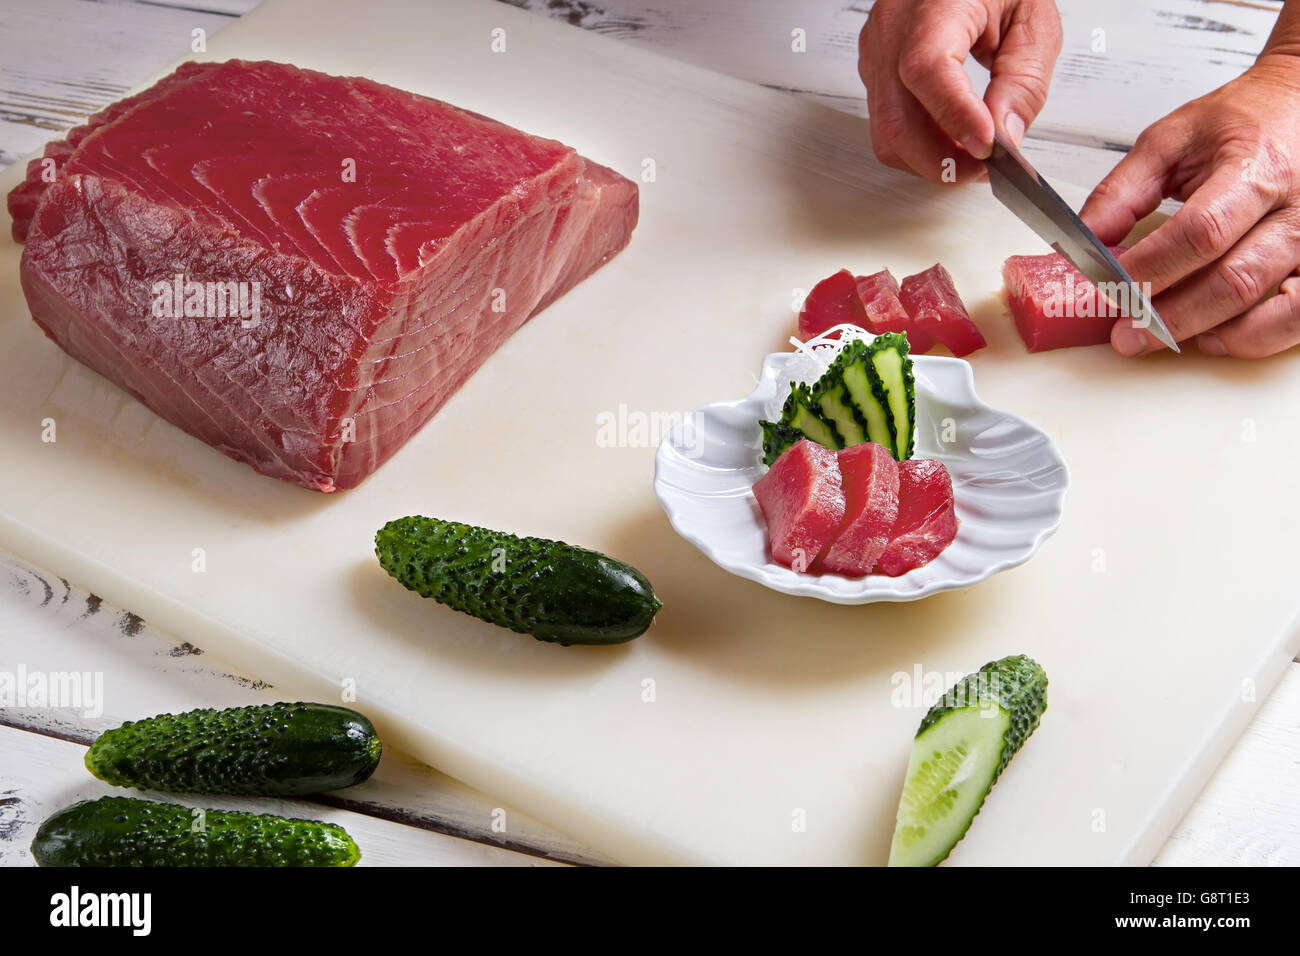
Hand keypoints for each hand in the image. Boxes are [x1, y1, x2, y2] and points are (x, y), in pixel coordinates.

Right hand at [858, 0, 1062, 182]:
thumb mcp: (1032, 15)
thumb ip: (1025, 77)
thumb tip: (1006, 134)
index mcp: (933, 5)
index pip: (928, 70)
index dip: (955, 117)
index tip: (987, 147)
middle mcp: (892, 32)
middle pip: (898, 120)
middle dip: (943, 160)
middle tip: (985, 168)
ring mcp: (876, 55)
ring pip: (887, 134)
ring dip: (930, 159)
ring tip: (971, 159)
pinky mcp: (875, 73)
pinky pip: (887, 126)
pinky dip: (919, 146)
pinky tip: (949, 143)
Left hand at [1081, 55, 1299, 357]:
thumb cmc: (1246, 120)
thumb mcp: (1173, 139)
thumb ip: (1123, 190)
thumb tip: (1085, 239)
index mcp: (1255, 168)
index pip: (1202, 231)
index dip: (1153, 267)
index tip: (1110, 288)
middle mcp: (1297, 208)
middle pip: (1234, 279)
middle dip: (1172, 316)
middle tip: (1125, 335)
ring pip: (1275, 309)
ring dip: (1214, 334)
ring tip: (1166, 338)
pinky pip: (1299, 317)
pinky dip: (1257, 337)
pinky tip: (1218, 337)